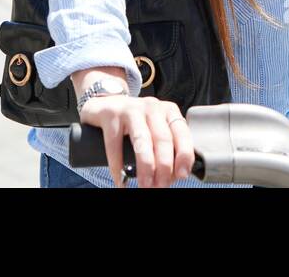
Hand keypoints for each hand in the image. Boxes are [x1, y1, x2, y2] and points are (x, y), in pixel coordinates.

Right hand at [76, 95, 194, 187]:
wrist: (105, 103)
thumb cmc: (135, 122)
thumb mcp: (155, 128)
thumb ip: (166, 146)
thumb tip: (173, 175)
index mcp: (168, 111)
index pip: (182, 133)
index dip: (183, 156)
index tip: (182, 175)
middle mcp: (152, 107)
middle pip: (163, 138)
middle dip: (164, 166)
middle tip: (161, 185)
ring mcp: (131, 109)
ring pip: (142, 140)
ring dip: (146, 166)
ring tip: (145, 184)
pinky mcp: (111, 114)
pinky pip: (114, 144)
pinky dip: (117, 167)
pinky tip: (120, 180)